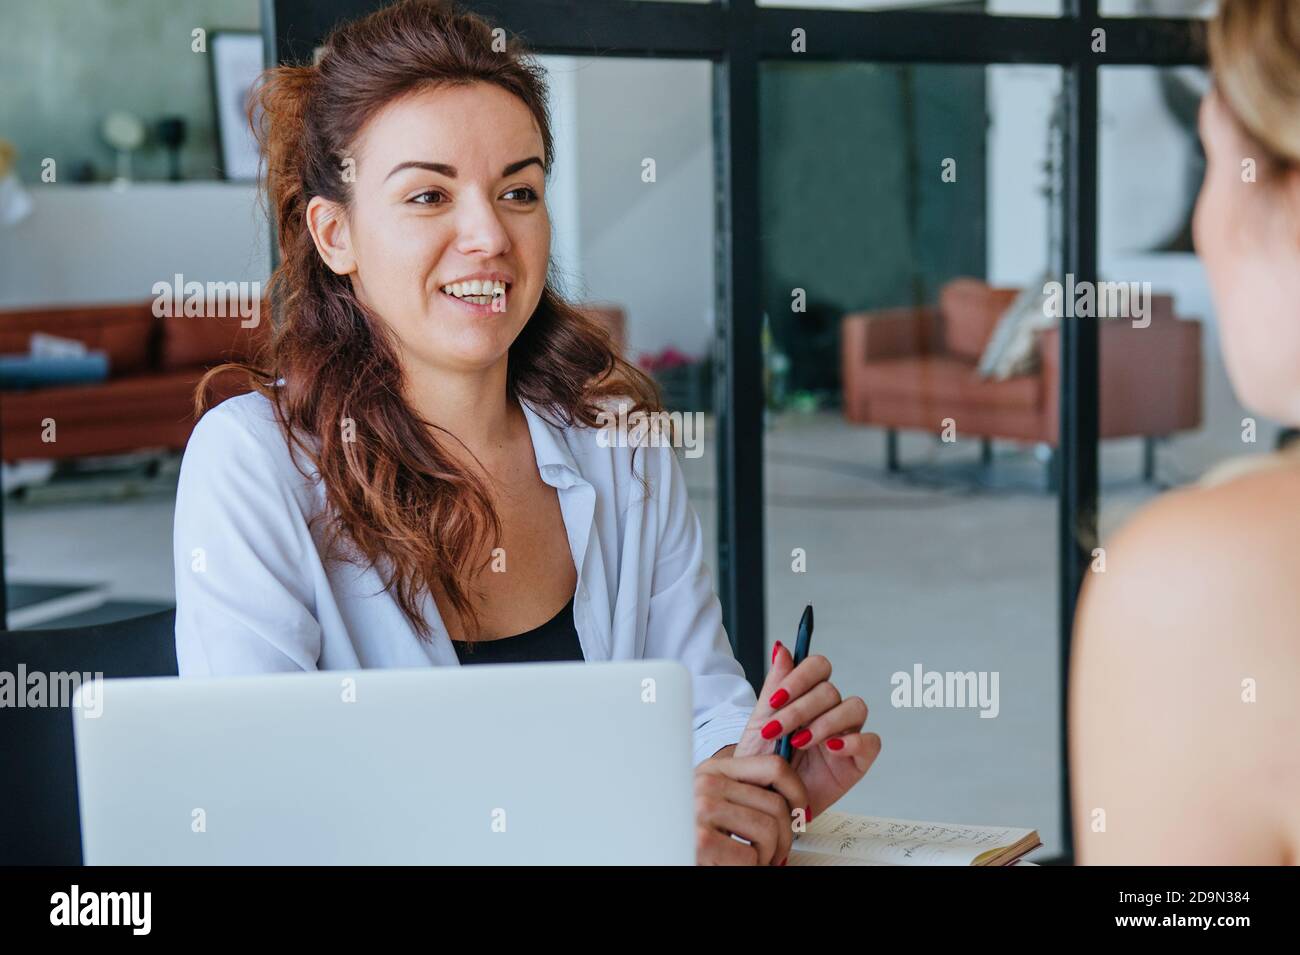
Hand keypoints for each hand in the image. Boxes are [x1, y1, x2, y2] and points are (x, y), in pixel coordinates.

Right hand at [693, 753, 808, 864]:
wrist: (661, 856)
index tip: (800, 812)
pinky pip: (751, 856)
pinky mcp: (699, 840)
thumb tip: (793, 797)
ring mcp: (700, 809)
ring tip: (755, 860)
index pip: (775, 766)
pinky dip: (751, 868)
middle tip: (776, 852)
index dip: (797, 793)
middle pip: (777, 804)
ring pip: (769, 830)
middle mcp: (705, 783)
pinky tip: (735, 865)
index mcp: (714, 769)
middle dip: (785, 837)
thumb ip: (746, 791)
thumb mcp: (718, 803)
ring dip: (769, 855)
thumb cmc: (693, 837)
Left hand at [732, 643, 881, 822]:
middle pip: (830, 690)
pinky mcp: (857, 761)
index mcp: (807, 696)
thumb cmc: (761, 762)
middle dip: (801, 709)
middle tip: (778, 730)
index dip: (800, 677)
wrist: (762, 799)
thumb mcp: (759, 723)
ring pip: (854, 708)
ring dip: (824, 722)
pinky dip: (854, 741)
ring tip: (799, 742)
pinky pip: (871, 742)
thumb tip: (782, 647)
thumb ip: (774, 686)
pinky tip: (831, 748)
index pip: (817, 667)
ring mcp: (846, 734)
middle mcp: (830, 711)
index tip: (776, 699)